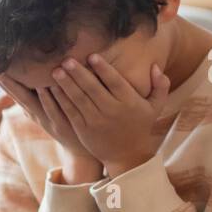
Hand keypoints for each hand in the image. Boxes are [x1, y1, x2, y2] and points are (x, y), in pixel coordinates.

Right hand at [0, 71, 95, 163]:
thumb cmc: (67, 128)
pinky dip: (47, 98)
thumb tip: (25, 93)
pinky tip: (42, 86)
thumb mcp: (48, 116)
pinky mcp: (62, 125)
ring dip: (22, 86)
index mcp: (34, 112)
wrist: (81, 153)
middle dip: (6, 83)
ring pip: (32, 101)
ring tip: (10, 71)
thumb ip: (37, 104)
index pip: (15, 94)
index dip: (3, 83)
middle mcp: (38, 116)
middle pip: (18, 97)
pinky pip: (53, 109)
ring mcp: (49, 120)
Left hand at [49, 55, 170, 177]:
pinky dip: (60, 100)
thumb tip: (155, 66)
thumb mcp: (155, 107)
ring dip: (66, 84)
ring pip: (79, 100)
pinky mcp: (83, 129)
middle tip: (67, 59)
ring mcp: (96, 121)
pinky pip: (70, 112)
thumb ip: (160, 86)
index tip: (92, 55)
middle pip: (93, 89)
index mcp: (129, 102)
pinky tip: (52, 88)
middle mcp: (112, 111)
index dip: (103, 69)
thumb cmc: (140, 126)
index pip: (115, 82)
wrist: (126, 156)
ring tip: (55, 70)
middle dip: (79, 73)